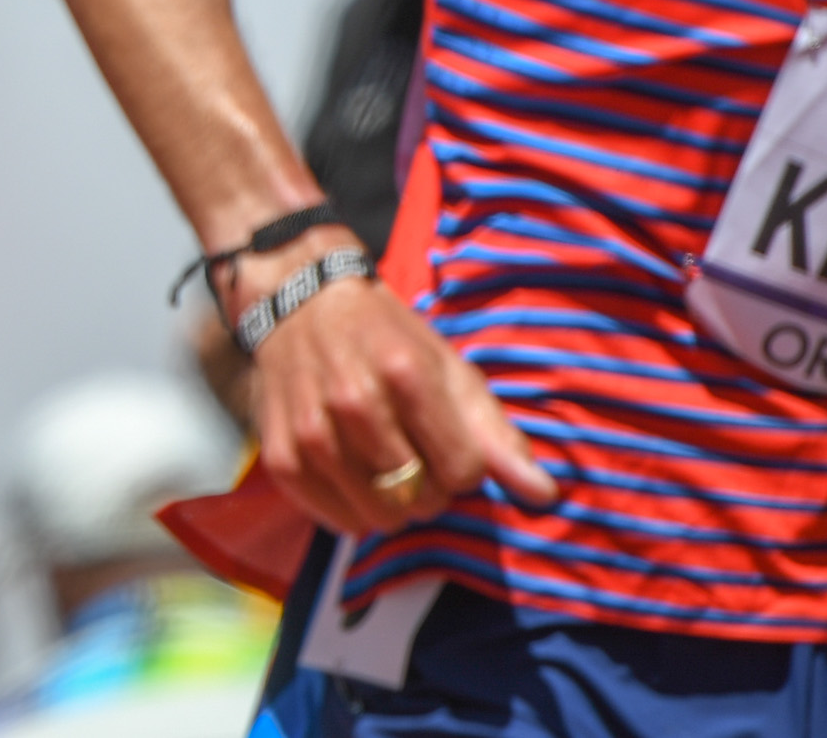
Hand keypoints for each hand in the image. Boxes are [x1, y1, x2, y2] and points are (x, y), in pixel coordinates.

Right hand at [238, 243, 558, 534]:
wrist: (298, 304)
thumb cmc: (384, 338)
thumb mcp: (447, 368)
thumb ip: (496, 434)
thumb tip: (544, 494)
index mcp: (407, 374)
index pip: (464, 472)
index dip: (463, 464)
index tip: (445, 441)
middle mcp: (355, 403)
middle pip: (423, 498)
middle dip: (429, 486)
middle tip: (412, 450)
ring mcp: (313, 432)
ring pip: (382, 517)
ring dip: (393, 503)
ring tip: (383, 465)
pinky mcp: (282, 456)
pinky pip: (337, 522)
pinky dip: (354, 511)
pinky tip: (353, 476)